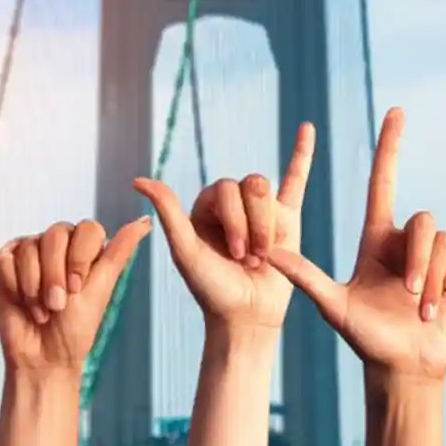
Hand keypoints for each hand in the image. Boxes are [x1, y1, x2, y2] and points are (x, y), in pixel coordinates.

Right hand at [0, 218, 150, 373]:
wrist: (44, 357)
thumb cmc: (76, 328)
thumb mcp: (102, 288)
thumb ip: (120, 251)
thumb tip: (146, 220)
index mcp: (85, 247)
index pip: (86, 228)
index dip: (80, 258)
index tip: (78, 288)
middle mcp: (57, 243)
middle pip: (56, 234)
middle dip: (56, 275)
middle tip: (58, 304)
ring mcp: (29, 251)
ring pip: (29, 247)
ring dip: (35, 285)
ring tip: (41, 309)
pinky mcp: (4, 263)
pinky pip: (5, 260)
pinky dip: (15, 285)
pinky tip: (23, 302)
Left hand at [135, 123, 314, 331]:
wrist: (247, 317)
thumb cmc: (212, 289)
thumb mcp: (185, 250)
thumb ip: (167, 212)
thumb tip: (137, 179)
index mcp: (205, 207)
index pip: (226, 188)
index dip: (236, 219)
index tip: (235, 254)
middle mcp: (231, 205)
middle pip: (251, 186)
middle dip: (254, 225)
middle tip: (250, 259)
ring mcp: (260, 210)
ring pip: (271, 192)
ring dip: (270, 226)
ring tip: (265, 256)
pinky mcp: (288, 219)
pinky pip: (296, 179)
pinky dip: (302, 152)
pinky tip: (307, 128)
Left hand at [268, 109, 445, 380]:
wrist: (401, 367)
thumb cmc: (363, 338)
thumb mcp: (330, 304)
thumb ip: (302, 275)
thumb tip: (267, 250)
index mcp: (375, 239)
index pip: (384, 183)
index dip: (389, 148)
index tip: (395, 111)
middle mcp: (405, 241)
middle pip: (419, 218)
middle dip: (416, 256)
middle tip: (405, 290)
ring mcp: (434, 255)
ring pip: (440, 238)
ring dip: (429, 273)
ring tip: (417, 306)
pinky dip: (445, 285)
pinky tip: (433, 309)